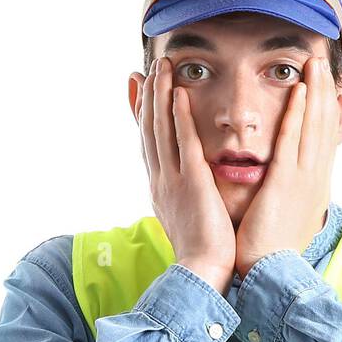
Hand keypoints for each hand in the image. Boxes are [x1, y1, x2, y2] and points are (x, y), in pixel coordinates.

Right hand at [139, 56, 235, 293]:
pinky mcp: (192, 183)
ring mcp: (173, 180)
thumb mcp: (187, 220)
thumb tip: (187, 192)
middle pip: (149, 130)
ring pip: (162, 129)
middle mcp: (160, 180)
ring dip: (161, 96)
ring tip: (163, 67)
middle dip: (148, 97)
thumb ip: (186, 200)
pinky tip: (179, 93)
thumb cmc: (202, 254)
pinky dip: (179, 116)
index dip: (142, 115)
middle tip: (148, 68)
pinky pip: (183, 143)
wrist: (201, 274)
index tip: (139, 89)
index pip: (148, 143)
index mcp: (160, 189)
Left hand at [234, 55, 339, 280]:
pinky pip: (292, 142)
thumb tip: (289, 182)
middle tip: (321, 60)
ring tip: (314, 63)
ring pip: (312, 127)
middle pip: (323, 125)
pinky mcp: (286, 184)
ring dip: (314, 91)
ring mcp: (303, 179)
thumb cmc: (272, 249)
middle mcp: (315, 177)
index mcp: (314, 184)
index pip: (322, 137)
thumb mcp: (288, 215)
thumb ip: (289, 192)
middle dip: (323, 90)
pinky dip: (297, 115)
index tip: (322, 82)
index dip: (324, 107)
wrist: (270, 274)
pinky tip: (298, 92)